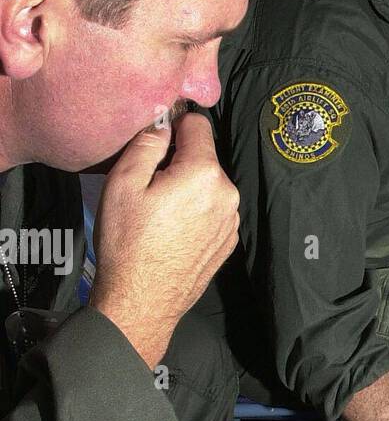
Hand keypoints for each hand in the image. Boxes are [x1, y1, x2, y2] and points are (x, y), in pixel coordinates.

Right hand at [90, 114, 239, 367]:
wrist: (142, 300)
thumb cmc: (128, 242)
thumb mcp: (124, 182)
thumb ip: (147, 143)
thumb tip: (162, 120)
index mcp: (204, 173)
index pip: (198, 124)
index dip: (175, 124)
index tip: (156, 139)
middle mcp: (228, 194)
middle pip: (204, 157)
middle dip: (180, 161)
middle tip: (150, 184)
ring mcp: (232, 221)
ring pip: (209, 185)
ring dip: (189, 187)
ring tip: (160, 211)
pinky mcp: (229, 242)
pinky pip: (214, 210)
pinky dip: (197, 210)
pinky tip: (173, 229)